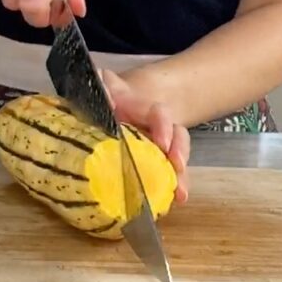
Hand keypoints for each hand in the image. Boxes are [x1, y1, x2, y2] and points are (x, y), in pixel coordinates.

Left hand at [101, 69, 190, 204]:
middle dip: (178, 152)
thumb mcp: (103, 84)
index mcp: (142, 108)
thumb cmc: (108, 97)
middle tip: (175, 165)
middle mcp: (156, 127)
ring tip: (179, 192)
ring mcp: (158, 145)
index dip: (163, 126)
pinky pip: (169, 174)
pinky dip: (175, 186)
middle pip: (177, 137)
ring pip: (176, 158)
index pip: (159, 114)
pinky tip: (179, 198)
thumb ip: (103, 82)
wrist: (115, 105)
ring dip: (179, 175)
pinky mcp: (155, 162)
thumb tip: (107, 98)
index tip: (162, 143)